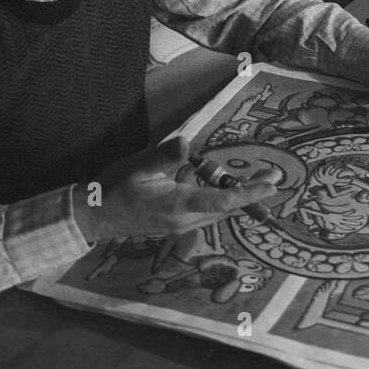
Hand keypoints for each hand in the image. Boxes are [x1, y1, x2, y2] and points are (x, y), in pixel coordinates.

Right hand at [71, 136, 275, 244]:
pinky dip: (221, 200)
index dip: (248, 194)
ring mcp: (180, 226)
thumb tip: (186, 142)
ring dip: (238, 197)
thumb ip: (163, 156)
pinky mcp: (176, 225)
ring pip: (217, 212)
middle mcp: (184, 220)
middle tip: (275, 176)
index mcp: (177, 205)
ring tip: (260, 178)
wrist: (94, 217)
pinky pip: (206, 213)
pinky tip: (224, 185)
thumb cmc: (113, 189)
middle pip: (226, 209)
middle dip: (251, 193)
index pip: (221, 202)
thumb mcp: (136, 167)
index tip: (271, 186)